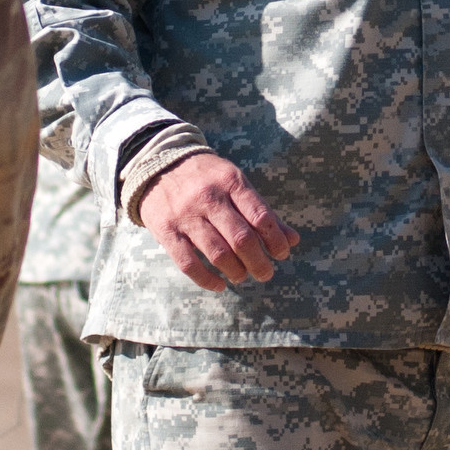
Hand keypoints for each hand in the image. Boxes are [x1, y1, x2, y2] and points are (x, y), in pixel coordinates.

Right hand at [138, 154, 297, 291]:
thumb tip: (293, 239)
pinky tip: (220, 285)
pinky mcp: (167, 232)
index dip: (276, 240)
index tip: (281, 253)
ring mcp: (186, 216)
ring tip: (243, 276)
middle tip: (266, 273)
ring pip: (218, 254)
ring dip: (236, 272)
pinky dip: (207, 280)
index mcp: (231, 182)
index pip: (261, 217)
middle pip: (241, 239)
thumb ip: (262, 211)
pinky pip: (189, 263)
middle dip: (259, 262)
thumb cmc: (206, 178)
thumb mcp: (235, 183)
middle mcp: (209, 198)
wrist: (156, 164)